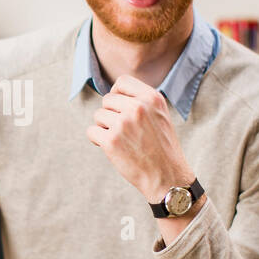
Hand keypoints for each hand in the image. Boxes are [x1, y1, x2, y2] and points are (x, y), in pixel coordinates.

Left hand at [86, 74, 193, 201]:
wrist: (167, 177)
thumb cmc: (162, 147)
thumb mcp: (160, 115)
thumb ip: (141, 101)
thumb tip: (113, 92)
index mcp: (152, 98)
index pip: (122, 82)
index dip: (117, 94)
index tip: (120, 107)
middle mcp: (137, 107)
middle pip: (107, 100)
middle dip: (111, 114)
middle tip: (124, 131)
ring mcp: (123, 123)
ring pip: (98, 116)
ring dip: (104, 128)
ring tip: (121, 140)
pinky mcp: (111, 141)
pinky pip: (91, 131)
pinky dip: (97, 140)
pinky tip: (112, 148)